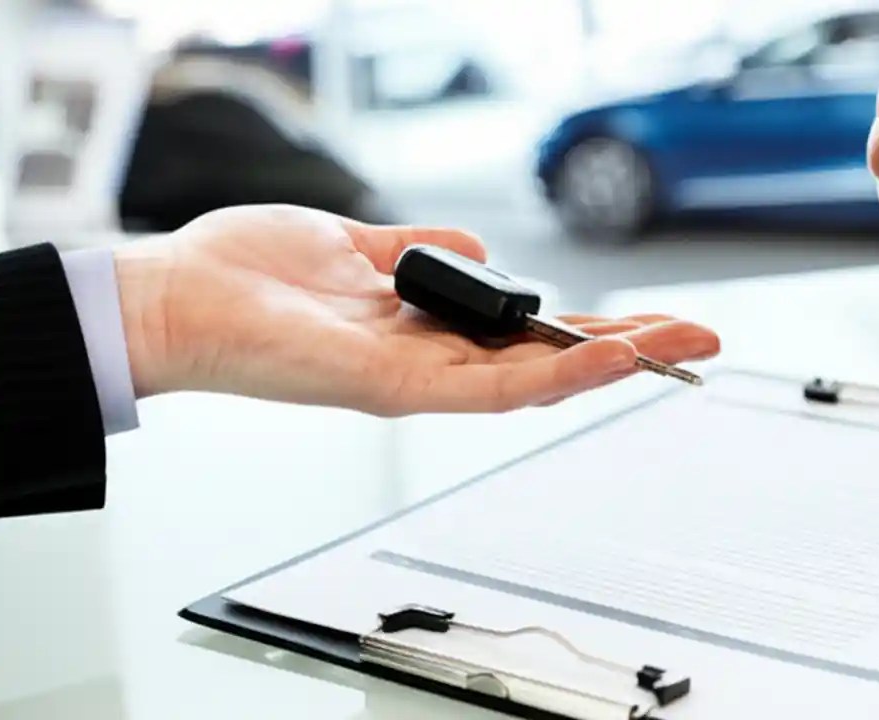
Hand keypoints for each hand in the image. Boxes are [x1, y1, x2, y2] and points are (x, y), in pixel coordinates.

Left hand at [112, 205, 719, 414]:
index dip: (595, 328)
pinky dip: (556, 376)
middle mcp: (432, 362)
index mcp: (425, 330)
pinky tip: (608, 357)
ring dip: (613, 364)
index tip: (651, 319)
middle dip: (630, 351)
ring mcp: (419, 380)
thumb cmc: (249, 274)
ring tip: (677, 345)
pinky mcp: (396, 387)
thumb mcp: (350, 246)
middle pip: (549, 361)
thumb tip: (473, 248)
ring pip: (537, 381)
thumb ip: (417, 251)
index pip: (528, 333)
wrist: (176, 295)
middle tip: (701, 341)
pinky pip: (491, 387)